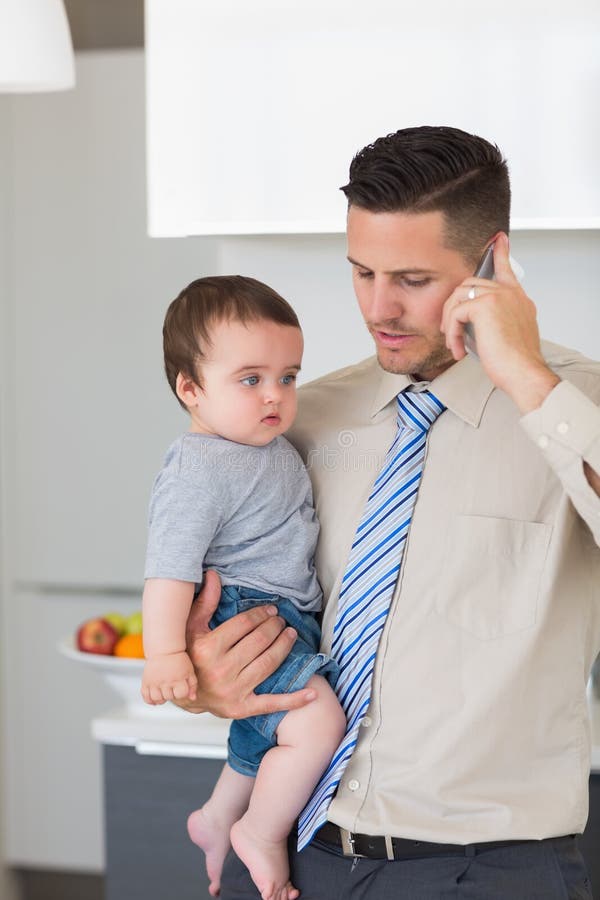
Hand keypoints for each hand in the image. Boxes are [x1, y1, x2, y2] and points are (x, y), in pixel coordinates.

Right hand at [141, 650, 197, 704]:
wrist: (164, 649)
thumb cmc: (179, 660)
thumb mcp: (189, 671)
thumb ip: (193, 685)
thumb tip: (193, 698)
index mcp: (178, 678)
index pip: (181, 694)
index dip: (182, 692)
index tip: (180, 687)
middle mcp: (166, 681)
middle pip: (169, 697)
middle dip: (172, 694)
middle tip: (171, 688)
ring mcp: (155, 682)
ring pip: (157, 699)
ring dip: (161, 699)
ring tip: (163, 694)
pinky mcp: (146, 681)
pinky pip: (146, 696)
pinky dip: (150, 700)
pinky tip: (154, 698)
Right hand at [173, 569, 316, 717]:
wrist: (182, 695)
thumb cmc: (189, 657)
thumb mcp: (191, 628)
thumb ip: (205, 602)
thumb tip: (213, 575)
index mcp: (208, 648)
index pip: (243, 625)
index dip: (260, 614)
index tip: (270, 610)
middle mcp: (220, 670)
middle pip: (259, 642)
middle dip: (274, 627)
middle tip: (281, 620)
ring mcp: (232, 691)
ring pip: (268, 663)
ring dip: (284, 646)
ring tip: (290, 634)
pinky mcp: (241, 709)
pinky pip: (271, 703)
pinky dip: (293, 700)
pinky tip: (312, 692)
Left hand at [441, 233, 559, 412]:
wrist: (524, 373)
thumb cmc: (516, 363)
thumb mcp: (508, 336)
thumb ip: (495, 322)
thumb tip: (472, 324)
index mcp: (518, 300)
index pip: (507, 270)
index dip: (500, 253)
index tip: (497, 239)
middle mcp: (510, 294)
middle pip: (470, 284)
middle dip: (453, 306)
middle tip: (449, 329)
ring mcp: (498, 296)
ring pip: (459, 297)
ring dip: (450, 321)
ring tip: (452, 341)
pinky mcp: (485, 305)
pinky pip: (456, 313)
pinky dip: (452, 333)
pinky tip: (457, 348)